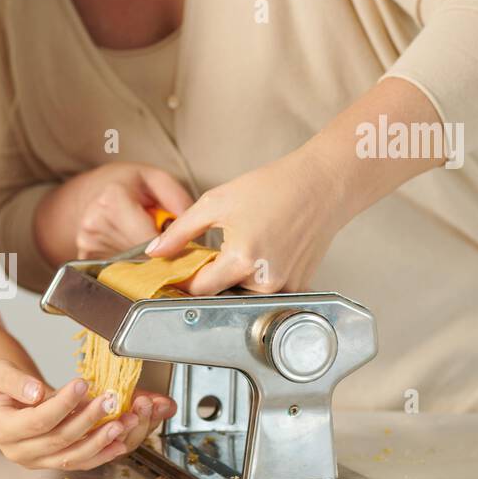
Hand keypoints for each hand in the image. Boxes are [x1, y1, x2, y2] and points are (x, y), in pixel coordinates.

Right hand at [0, 360, 176, 470]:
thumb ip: (13, 381)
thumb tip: (37, 392)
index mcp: (3, 429)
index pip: (38, 420)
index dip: (63, 404)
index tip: (82, 384)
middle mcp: (19, 452)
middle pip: (59, 439)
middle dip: (89, 419)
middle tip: (110, 400)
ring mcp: (36, 461)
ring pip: (73, 456)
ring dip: (101, 440)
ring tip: (122, 422)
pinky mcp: (51, 463)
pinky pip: (79, 463)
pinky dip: (101, 454)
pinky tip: (119, 442)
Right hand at [66, 162, 193, 259]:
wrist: (93, 190)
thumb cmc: (128, 184)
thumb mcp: (158, 180)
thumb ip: (179, 202)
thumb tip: (193, 237)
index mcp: (112, 199)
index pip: (148, 239)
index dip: (169, 246)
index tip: (181, 247)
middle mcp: (95, 222)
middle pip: (139, 255)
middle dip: (157, 252)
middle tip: (165, 241)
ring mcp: (87, 242)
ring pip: (130, 264)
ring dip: (143, 258)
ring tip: (143, 239)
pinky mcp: (85, 256)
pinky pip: (116, 269)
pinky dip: (129, 262)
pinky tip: (130, 247)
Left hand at [145, 149, 347, 294]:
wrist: (323, 185)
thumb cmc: (274, 188)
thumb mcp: (216, 203)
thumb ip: (180, 231)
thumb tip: (154, 252)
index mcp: (242, 260)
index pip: (198, 289)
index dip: (183, 280)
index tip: (176, 271)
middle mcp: (265, 281)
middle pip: (221, 293)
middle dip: (210, 277)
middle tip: (213, 250)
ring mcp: (285, 287)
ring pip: (242, 293)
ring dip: (234, 278)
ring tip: (244, 245)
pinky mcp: (298, 287)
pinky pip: (265, 291)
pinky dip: (256, 276)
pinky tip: (263, 251)